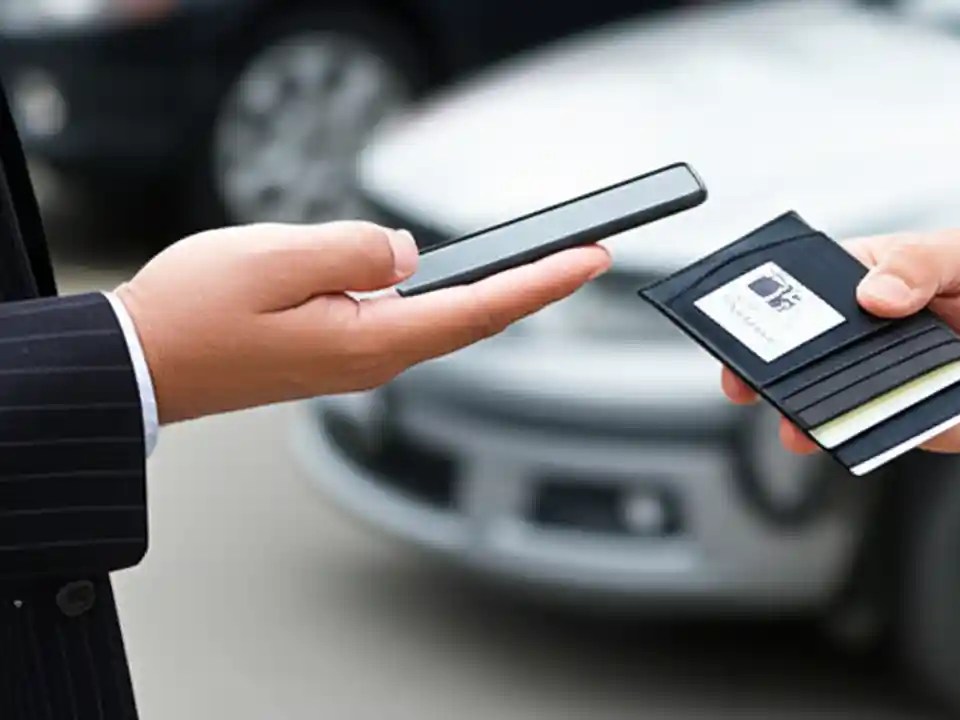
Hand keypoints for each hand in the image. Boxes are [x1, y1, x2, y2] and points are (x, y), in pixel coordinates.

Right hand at [116, 221, 609, 422]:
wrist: (143, 366)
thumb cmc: (192, 314)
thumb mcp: (271, 259)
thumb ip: (350, 251)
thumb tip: (404, 254)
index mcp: (369, 340)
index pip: (479, 309)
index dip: (542, 284)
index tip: (589, 260)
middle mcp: (374, 358)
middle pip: (474, 319)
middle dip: (536, 286)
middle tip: (585, 254)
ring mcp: (357, 358)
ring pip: (444, 319)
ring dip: (497, 292)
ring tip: (541, 263)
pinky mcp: (338, 351)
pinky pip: (410, 319)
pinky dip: (451, 298)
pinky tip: (463, 282)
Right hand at [721, 230, 959, 454]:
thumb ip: (919, 265)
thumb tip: (878, 293)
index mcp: (857, 282)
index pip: (792, 294)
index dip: (757, 308)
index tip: (736, 321)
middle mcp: (856, 338)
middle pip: (797, 357)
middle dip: (766, 371)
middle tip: (748, 381)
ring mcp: (875, 384)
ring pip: (827, 404)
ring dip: (806, 416)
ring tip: (797, 422)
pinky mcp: (903, 424)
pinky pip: (875, 435)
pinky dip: (863, 439)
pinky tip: (856, 438)